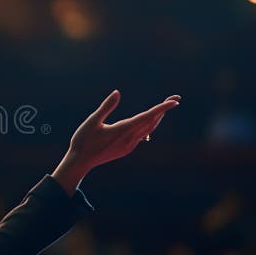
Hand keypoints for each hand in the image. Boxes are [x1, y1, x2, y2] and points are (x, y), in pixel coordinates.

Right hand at [52, 90, 180, 194]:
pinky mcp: (126, 149)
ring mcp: (129, 145)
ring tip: (165, 106)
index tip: (174, 101)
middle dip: (164, 110)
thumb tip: (117, 92)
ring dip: (158, 117)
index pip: (147, 116)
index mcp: (122, 130)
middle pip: (152, 122)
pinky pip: (142, 135)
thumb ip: (106, 107)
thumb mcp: (92, 121)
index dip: (162, 108)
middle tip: (175, 98)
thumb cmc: (83, 140)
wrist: (80, 161)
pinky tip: (150, 121)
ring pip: (149, 129)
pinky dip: (149, 125)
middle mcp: (129, 139)